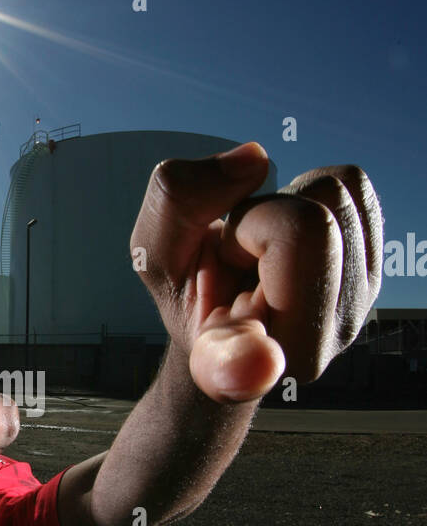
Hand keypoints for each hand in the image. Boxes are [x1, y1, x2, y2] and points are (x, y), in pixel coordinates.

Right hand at [129, 143, 382, 401]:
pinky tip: (292, 236)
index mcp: (226, 360)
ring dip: (283, 202)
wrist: (234, 312)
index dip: (245, 363)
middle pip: (306, 228)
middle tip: (236, 252)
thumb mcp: (151, 250)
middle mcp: (301, 350)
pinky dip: (313, 192)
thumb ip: (176, 201)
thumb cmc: (192, 288)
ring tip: (262, 247)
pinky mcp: (374, 274)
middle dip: (254, 214)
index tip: (258, 365)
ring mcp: (350, 313)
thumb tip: (256, 160)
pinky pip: (352, 187)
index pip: (238, 365)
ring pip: (332, 197)